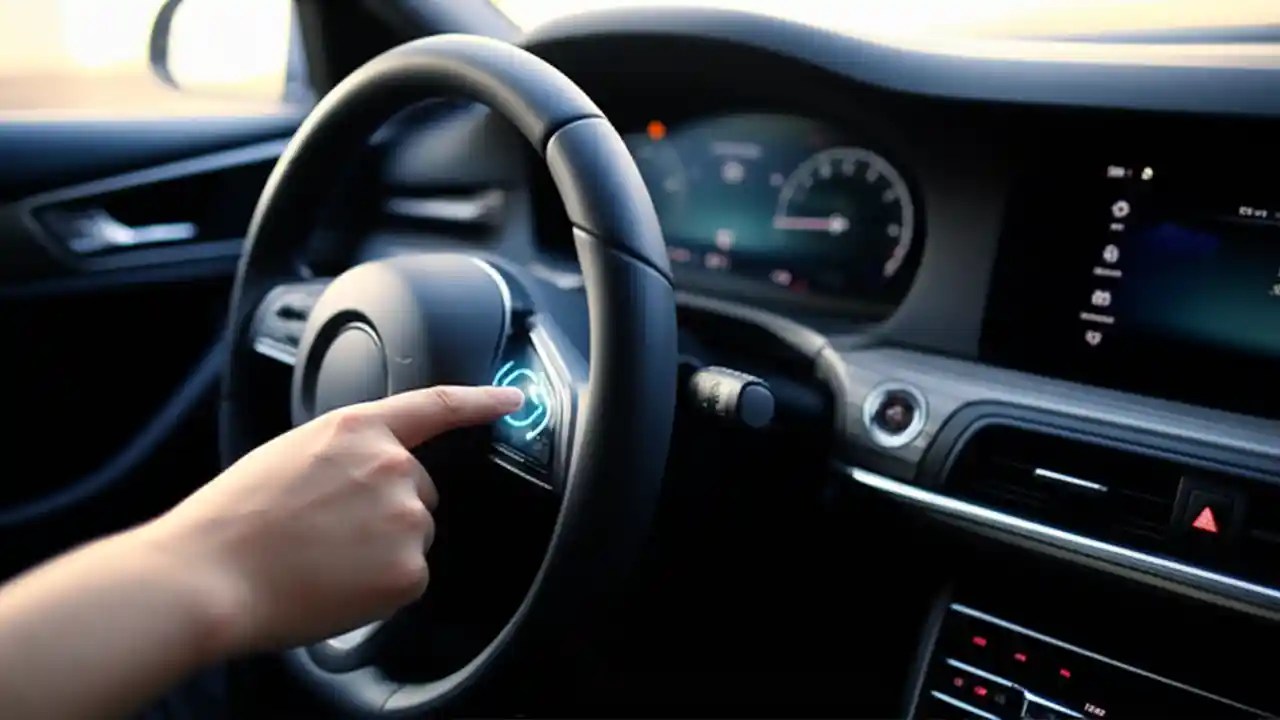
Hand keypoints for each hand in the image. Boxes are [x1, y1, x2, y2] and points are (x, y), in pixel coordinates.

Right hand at [146, 385, 522, 654]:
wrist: (210, 575)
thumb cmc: (233, 522)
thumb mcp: (291, 455)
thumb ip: (343, 455)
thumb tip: (362, 478)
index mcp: (357, 429)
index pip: (436, 405)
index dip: (481, 400)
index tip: (513, 398)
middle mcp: (392, 467)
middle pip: (420, 492)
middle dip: (387, 512)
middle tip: (329, 534)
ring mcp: (405, 518)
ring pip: (412, 537)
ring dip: (382, 551)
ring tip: (323, 560)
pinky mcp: (408, 570)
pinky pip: (406, 579)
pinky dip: (379, 588)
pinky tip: (335, 585)